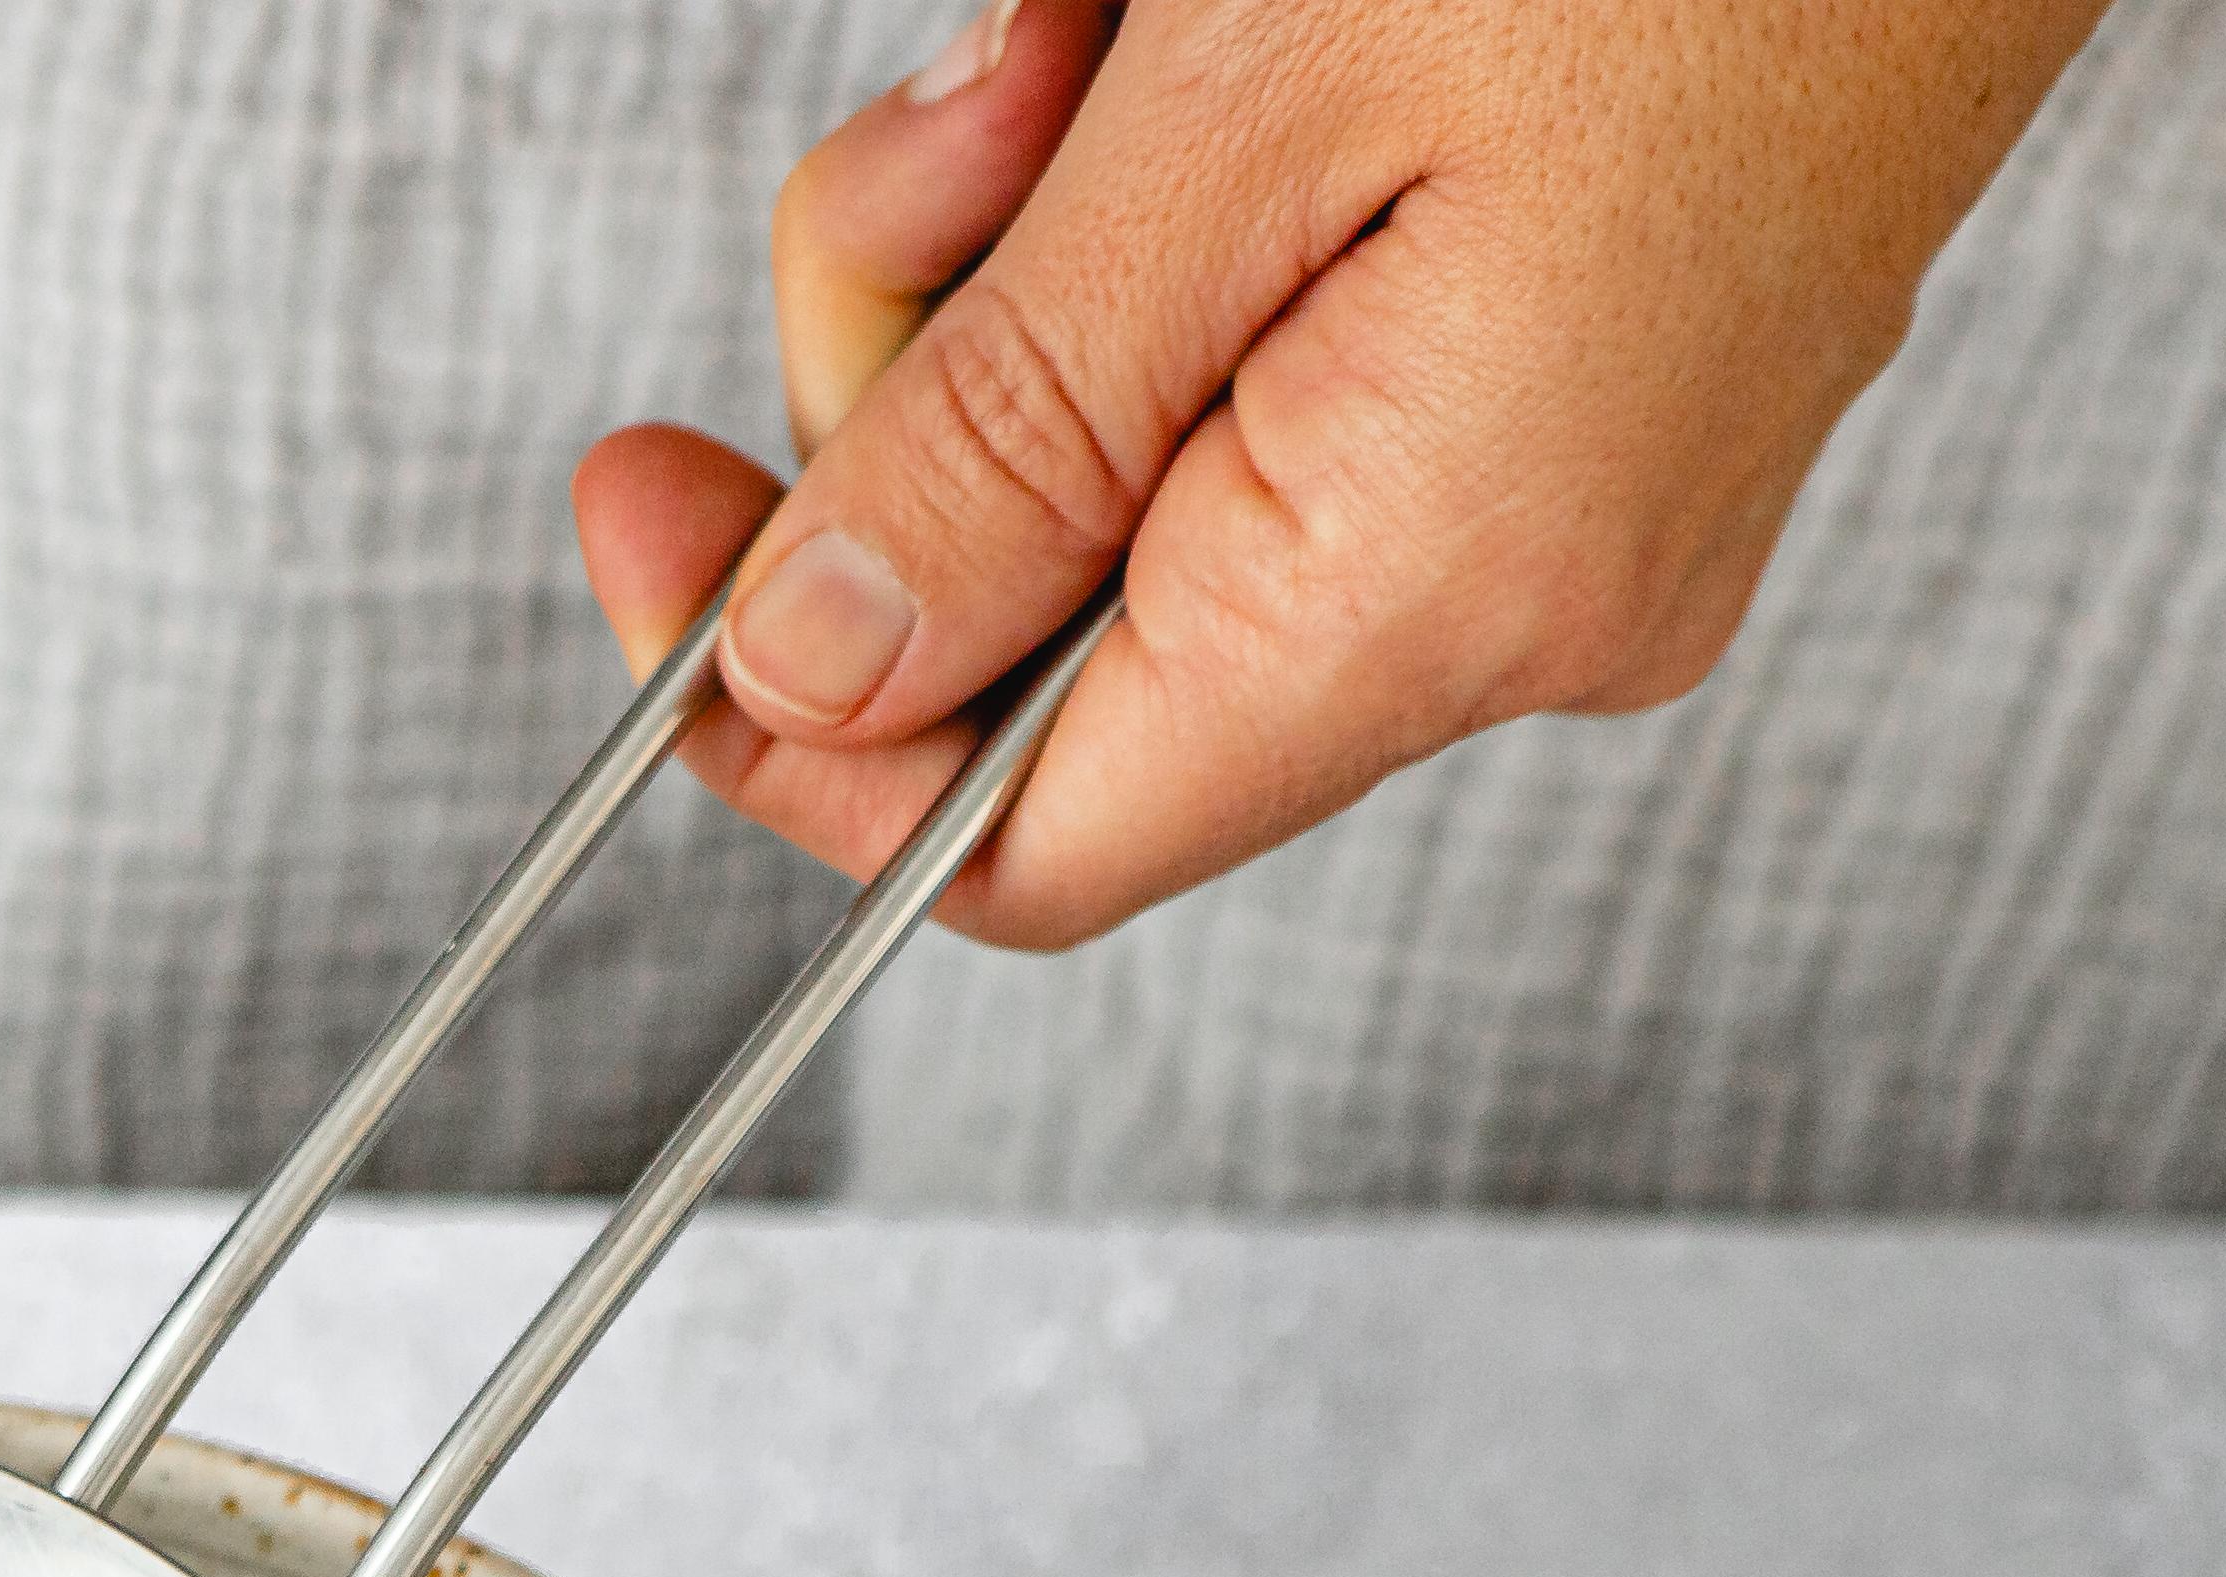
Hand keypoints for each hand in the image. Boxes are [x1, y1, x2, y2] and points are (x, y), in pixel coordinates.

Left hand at [574, 0, 2103, 947]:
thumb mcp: (1247, 109)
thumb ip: (1003, 419)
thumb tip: (807, 660)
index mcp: (1450, 588)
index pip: (1012, 846)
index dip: (785, 716)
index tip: (643, 518)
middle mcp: (1530, 599)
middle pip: (1050, 623)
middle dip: (928, 358)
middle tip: (969, 112)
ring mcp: (1570, 492)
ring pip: (1141, 449)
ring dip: (1049, 231)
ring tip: (1111, 18)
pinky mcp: (1582, 370)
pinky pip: (1273, 352)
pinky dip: (1182, 199)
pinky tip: (1205, 33)